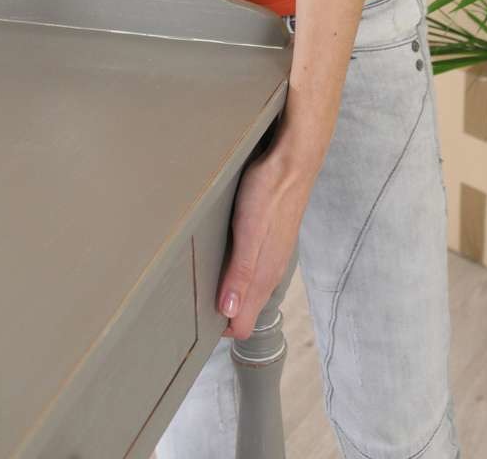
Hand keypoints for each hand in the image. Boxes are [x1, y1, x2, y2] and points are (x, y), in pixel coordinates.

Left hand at [216, 136, 316, 340]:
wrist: (294, 161)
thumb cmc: (269, 193)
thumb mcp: (250, 233)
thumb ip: (240, 273)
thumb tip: (228, 312)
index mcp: (264, 276)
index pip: (243, 324)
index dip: (221, 327)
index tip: (196, 317)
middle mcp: (271, 271)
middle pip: (246, 309)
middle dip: (222, 312)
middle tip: (192, 299)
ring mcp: (273, 254)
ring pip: (250, 289)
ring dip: (229, 292)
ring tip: (204, 279)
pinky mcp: (272, 238)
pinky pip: (254, 269)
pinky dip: (238, 272)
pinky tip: (225, 256)